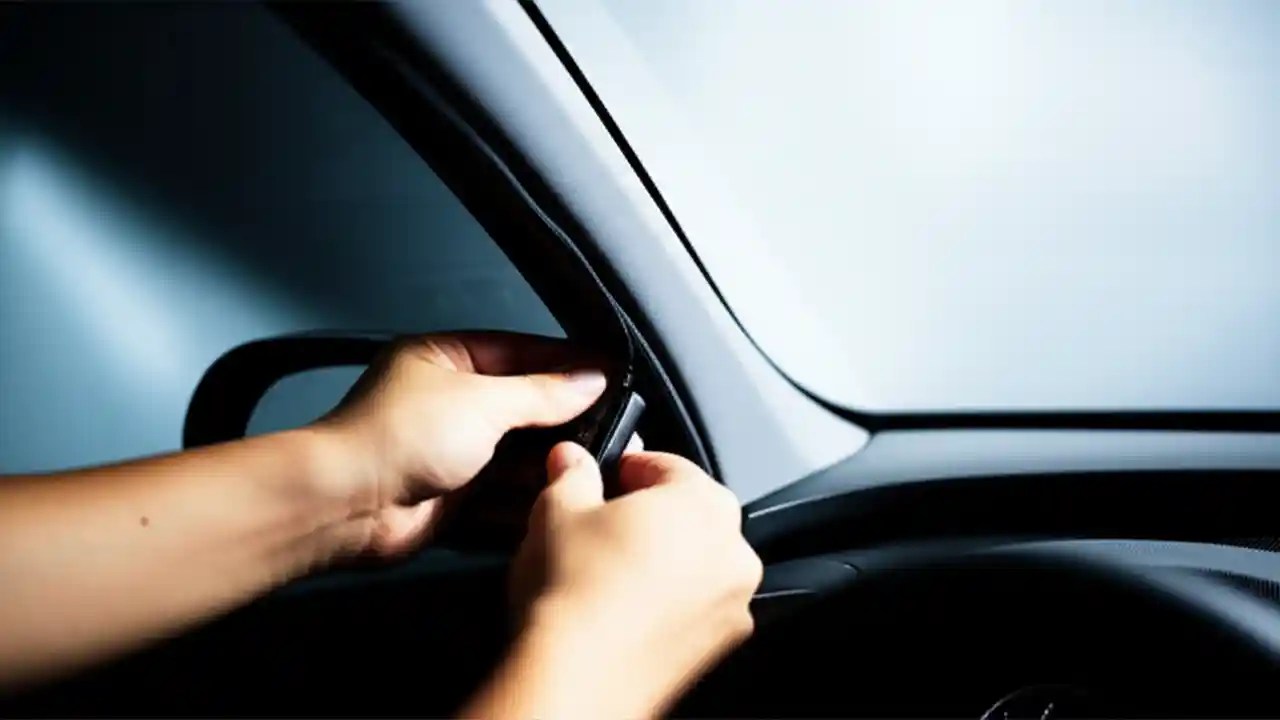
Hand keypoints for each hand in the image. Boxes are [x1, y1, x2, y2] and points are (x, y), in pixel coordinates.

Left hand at [309, 331, 607, 557]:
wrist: (345, 506)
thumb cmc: (394, 438)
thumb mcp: (482, 402)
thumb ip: (543, 393)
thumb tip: (590, 381)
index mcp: (445, 359)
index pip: (521, 352)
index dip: (567, 363)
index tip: (610, 373)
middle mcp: (448, 402)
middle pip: (523, 406)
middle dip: (564, 419)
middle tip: (614, 424)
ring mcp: (450, 451)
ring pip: (517, 453)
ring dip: (549, 461)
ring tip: (593, 464)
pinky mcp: (453, 497)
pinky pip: (504, 495)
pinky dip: (530, 498)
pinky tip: (560, 496)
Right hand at [502, 443, 762, 718]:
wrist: (575, 678)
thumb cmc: (573, 590)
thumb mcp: (558, 510)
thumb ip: (572, 474)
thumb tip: (571, 458)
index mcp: (703, 502)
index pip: (668, 465)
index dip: (628, 467)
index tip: (602, 476)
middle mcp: (732, 550)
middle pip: (691, 513)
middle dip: (650, 513)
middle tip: (602, 523)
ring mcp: (731, 602)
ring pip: (697, 562)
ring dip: (664, 558)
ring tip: (610, 569)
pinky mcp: (719, 646)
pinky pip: (696, 606)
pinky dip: (669, 600)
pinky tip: (625, 606)